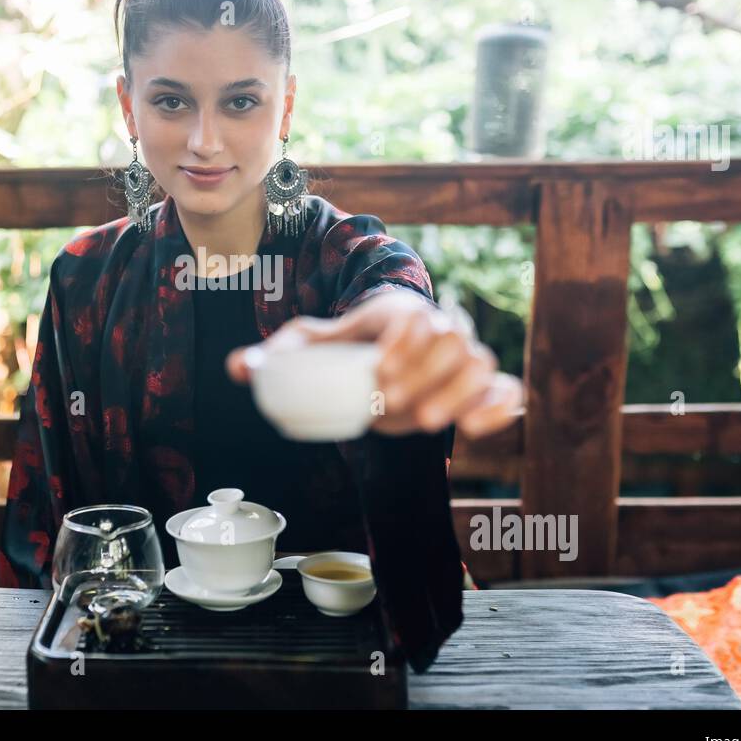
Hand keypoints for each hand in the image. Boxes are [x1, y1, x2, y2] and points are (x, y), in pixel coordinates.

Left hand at [226, 289, 522, 437]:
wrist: (392, 347)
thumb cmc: (351, 343)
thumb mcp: (314, 343)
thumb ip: (279, 357)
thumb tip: (236, 369)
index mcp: (398, 310)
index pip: (413, 317)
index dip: (403, 343)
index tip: (378, 373)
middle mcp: (440, 326)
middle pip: (451, 343)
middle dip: (426, 374)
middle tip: (393, 405)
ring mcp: (465, 356)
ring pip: (480, 365)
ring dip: (458, 393)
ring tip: (424, 421)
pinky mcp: (483, 384)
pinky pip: (505, 389)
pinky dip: (498, 407)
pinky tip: (475, 429)